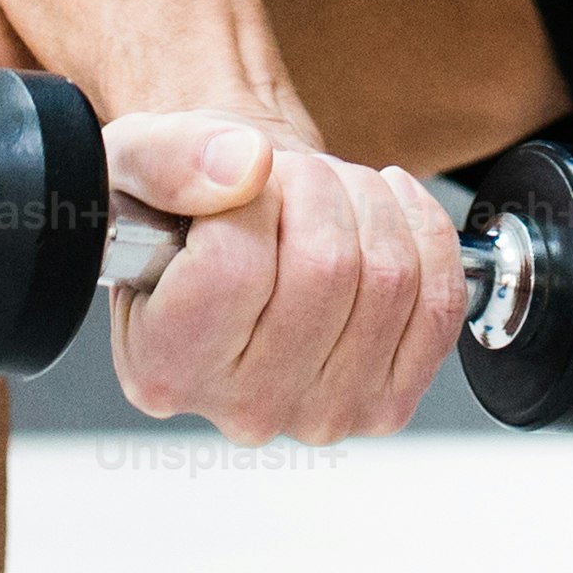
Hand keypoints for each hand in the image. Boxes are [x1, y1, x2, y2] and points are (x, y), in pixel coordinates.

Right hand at [97, 109, 467, 445]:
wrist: (234, 235)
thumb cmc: (179, 210)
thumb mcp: (134, 160)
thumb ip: (170, 159)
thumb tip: (243, 168)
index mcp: (165, 365)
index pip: (234, 267)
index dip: (249, 194)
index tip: (239, 179)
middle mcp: (243, 408)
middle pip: (326, 269)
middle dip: (318, 186)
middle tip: (290, 174)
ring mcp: (323, 413)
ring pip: (389, 277)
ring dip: (370, 202)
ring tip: (330, 192)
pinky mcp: (386, 402)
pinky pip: (438, 304)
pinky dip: (425, 234)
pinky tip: (387, 209)